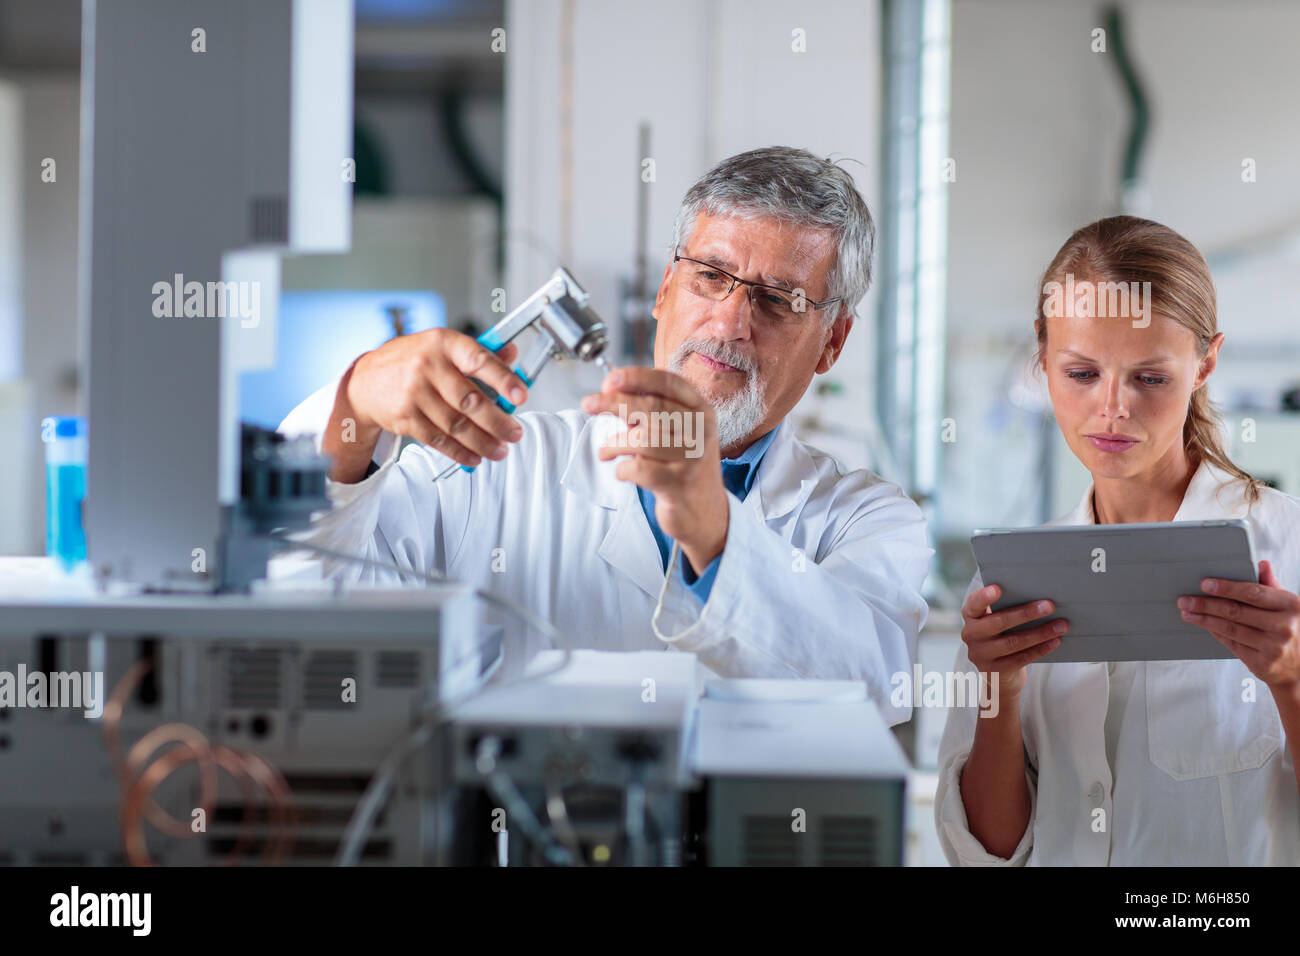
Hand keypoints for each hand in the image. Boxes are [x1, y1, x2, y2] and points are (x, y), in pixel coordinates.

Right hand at [340, 328, 526, 467]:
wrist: (366, 381)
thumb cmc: (411, 361)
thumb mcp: (442, 346)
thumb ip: (478, 353)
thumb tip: (511, 353)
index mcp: (443, 343)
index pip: (478, 360)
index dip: (503, 379)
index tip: (521, 396)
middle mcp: (427, 366)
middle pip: (470, 400)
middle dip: (498, 422)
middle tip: (515, 433)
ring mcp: (414, 393)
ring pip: (456, 425)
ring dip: (482, 442)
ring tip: (499, 450)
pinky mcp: (405, 418)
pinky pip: (439, 439)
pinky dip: (460, 452)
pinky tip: (475, 456)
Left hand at [580, 367, 726, 573]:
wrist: (704, 511)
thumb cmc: (682, 464)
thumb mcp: (677, 432)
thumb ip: (652, 412)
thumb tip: (614, 394)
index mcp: (701, 409)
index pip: (668, 383)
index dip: (636, 377)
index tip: (609, 380)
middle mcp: (701, 430)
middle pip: (651, 407)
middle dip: (614, 403)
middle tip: (588, 404)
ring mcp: (693, 457)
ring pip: (642, 439)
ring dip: (615, 443)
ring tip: (604, 450)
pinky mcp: (679, 483)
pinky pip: (640, 469)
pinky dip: (623, 469)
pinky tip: (621, 471)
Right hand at [960, 585, 1068, 700]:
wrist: (998, 672)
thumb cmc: (1003, 635)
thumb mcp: (997, 620)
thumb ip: (1007, 608)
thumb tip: (1040, 598)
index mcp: (971, 616)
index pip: (974, 604)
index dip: (984, 597)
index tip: (998, 588)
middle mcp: (970, 634)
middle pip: (999, 622)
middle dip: (1026, 613)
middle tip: (1050, 606)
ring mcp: (980, 655)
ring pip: (1013, 642)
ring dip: (1040, 632)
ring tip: (1061, 625)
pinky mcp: (994, 671)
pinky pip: (1021, 658)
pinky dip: (1041, 649)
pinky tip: (1055, 641)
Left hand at [1179, 559, 1299, 691]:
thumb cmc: (1293, 628)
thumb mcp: (1289, 605)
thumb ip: (1272, 586)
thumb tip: (1261, 564)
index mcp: (1292, 606)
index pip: (1253, 593)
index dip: (1226, 588)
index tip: (1204, 584)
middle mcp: (1284, 627)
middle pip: (1236, 611)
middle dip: (1206, 604)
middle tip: (1185, 599)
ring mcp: (1273, 647)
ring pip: (1230, 629)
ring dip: (1204, 619)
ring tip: (1187, 612)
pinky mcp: (1262, 663)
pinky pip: (1231, 644)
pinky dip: (1215, 632)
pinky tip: (1203, 624)